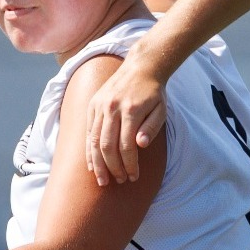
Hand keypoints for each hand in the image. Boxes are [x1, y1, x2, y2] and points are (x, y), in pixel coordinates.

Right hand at [85, 56, 167, 185]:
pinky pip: (88, 131)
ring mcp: (100, 106)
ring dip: (97, 163)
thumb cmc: (154, 93)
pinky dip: (89, 150)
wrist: (141, 67)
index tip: (134, 176)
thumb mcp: (161, 110)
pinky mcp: (93, 105)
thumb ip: (151, 128)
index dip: (130, 164)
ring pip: (94, 140)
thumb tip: (140, 146)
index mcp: (131, 110)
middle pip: (107, 146)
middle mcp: (112, 108)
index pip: (127, 145)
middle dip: (112, 167)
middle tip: (118, 181)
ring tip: (101, 180)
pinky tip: (91, 164)